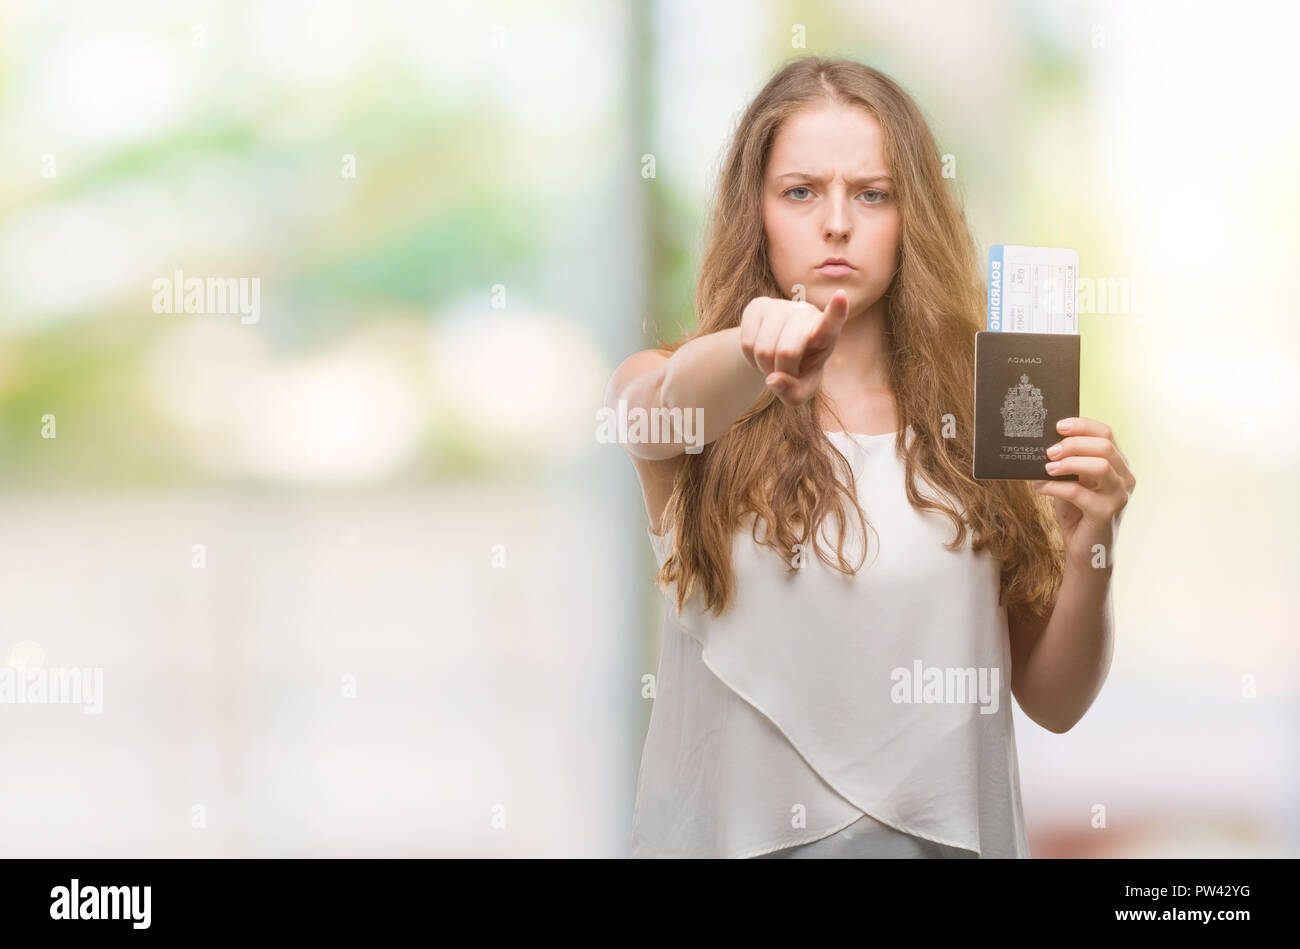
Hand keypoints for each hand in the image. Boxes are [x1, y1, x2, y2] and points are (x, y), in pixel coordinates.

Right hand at [738, 290, 849, 406]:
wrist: (773, 351)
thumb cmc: (796, 372)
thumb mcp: (800, 391)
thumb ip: (793, 393)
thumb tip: (774, 380)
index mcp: (826, 333)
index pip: (832, 321)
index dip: (836, 310)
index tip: (840, 296)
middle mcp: (806, 313)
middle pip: (787, 352)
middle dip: (780, 372)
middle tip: (783, 373)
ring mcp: (781, 306)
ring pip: (763, 349)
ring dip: (763, 367)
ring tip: (771, 362)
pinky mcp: (758, 306)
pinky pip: (746, 343)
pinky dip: (749, 359)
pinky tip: (758, 352)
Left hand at [1033, 417, 1135, 570]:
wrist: (1085, 552)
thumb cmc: (1077, 514)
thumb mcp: (1073, 482)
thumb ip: (1068, 463)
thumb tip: (1046, 443)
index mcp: (1118, 466)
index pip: (1107, 434)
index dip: (1083, 425)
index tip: (1058, 425)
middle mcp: (1124, 478)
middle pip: (1104, 446)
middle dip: (1073, 444)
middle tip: (1049, 451)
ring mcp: (1119, 496)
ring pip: (1099, 466)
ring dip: (1069, 463)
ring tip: (1047, 467)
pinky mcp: (1106, 513)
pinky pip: (1079, 492)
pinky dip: (1055, 487)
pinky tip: (1040, 487)